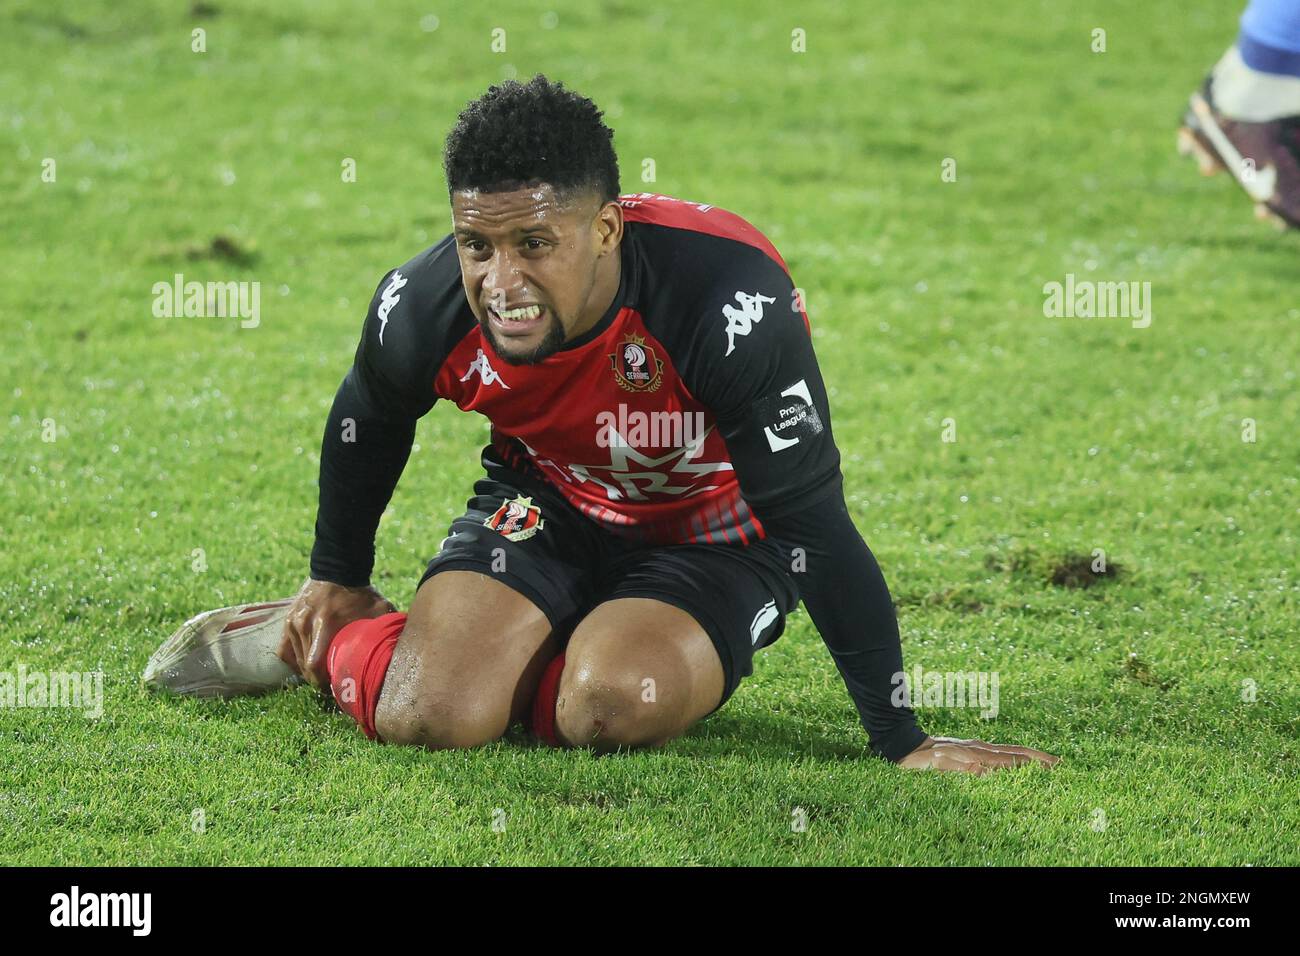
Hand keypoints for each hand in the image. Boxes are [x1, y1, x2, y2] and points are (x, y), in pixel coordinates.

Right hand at [277, 578, 394, 688]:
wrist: (338, 570)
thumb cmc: (361, 593)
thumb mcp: (379, 608)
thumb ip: (388, 628)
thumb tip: (402, 649)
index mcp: (325, 624)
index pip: (315, 666)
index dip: (324, 682)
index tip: (337, 687)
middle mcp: (305, 624)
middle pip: (305, 667)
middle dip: (318, 680)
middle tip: (333, 685)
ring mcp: (293, 623)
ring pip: (296, 661)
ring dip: (307, 672)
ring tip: (323, 675)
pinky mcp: (288, 622)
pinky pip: (285, 651)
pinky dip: (295, 660)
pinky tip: (307, 664)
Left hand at [897, 736, 1059, 774]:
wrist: (905, 747)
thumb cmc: (921, 760)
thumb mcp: (940, 766)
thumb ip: (962, 767)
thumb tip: (986, 772)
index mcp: (977, 753)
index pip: (1011, 758)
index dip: (1032, 762)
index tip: (1053, 765)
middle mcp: (979, 748)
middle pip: (1014, 752)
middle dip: (1037, 757)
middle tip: (1059, 763)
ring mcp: (975, 748)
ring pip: (1007, 752)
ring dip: (1027, 758)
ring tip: (1045, 763)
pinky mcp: (969, 751)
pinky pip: (997, 755)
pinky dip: (1012, 759)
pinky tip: (1015, 764)